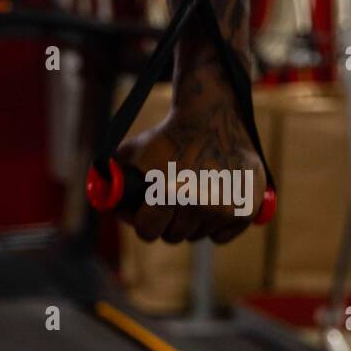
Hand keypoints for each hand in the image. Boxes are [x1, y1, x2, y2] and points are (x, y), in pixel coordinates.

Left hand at [116, 88, 263, 243]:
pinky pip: (221, 235)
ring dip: (191, 222)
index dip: (143, 221)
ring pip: (198, 235)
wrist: (213, 115)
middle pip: (173, 236)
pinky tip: (212, 200)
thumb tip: (103, 200)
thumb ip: (114, 178)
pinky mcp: (248, 209)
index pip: (147, 231)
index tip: (145, 213)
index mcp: (168, 193)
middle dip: (167, 221)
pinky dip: (216, 225)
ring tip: (190, 194)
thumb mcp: (133, 151)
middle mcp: (200, 204)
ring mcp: (227, 208)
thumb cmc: (169, 135)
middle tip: (168, 201)